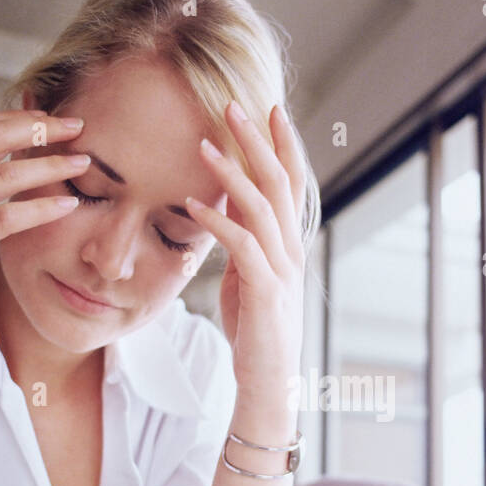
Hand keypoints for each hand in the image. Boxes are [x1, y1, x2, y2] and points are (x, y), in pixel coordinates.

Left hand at [186, 102, 307, 416]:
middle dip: (256, 142)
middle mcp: (292, 251)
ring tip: (205, 144)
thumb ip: (244, 237)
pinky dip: (217, 221)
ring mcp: (282, 271)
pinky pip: (242, 246)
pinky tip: (191, 204)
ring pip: (262, 208)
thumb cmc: (254, 330)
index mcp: (290, 244)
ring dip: (232, 172)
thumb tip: (228, 198)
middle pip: (280, 183)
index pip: (293, 182)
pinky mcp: (264, 292)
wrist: (268, 382)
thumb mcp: (248, 275)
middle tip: (234, 104)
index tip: (266, 108)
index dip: (282, 144)